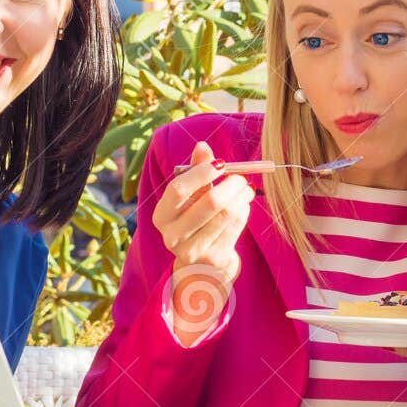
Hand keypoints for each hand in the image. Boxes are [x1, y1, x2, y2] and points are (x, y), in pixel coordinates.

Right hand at [152, 141, 254, 344]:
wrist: (201, 261)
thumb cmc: (194, 217)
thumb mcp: (190, 194)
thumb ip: (195, 169)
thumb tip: (203, 146)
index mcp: (161, 216)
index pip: (178, 189)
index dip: (201, 173)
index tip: (220, 164)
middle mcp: (172, 236)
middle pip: (210, 202)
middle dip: (231, 184)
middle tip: (242, 177)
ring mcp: (193, 251)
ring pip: (227, 214)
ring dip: (241, 196)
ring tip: (245, 189)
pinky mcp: (214, 259)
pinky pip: (236, 227)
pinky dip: (243, 212)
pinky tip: (243, 206)